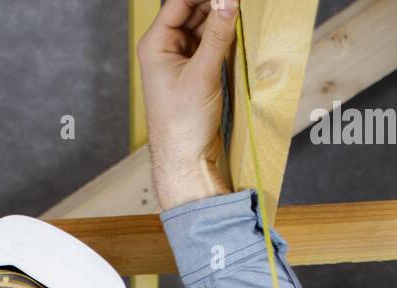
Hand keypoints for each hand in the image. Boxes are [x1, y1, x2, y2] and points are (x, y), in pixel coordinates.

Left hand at [136, 0, 239, 208]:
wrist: (186, 162)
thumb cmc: (183, 126)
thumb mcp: (203, 74)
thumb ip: (217, 34)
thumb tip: (228, 0)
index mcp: (155, 45)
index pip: (180, 2)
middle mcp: (165, 49)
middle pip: (193, 10)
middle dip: (215, 4)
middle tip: (237, 4)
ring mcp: (180, 61)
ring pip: (203, 26)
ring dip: (221, 18)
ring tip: (241, 12)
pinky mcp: (195, 73)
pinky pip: (210, 44)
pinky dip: (224, 36)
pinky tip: (238, 31)